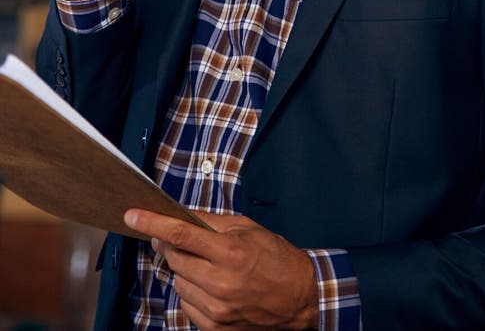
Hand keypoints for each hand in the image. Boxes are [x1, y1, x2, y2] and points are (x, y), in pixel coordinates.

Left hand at [124, 209, 318, 330]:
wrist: (300, 298)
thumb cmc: (276, 259)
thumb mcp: (249, 228)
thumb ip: (213, 222)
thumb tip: (181, 217)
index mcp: (231, 252)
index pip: (181, 234)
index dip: (153, 222)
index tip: (133, 215)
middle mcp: (221, 282)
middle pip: (175, 258)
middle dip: (172, 245)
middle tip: (181, 239)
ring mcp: (217, 309)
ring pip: (178, 282)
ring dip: (185, 270)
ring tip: (209, 266)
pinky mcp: (215, 327)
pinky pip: (186, 304)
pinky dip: (192, 291)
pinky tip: (211, 285)